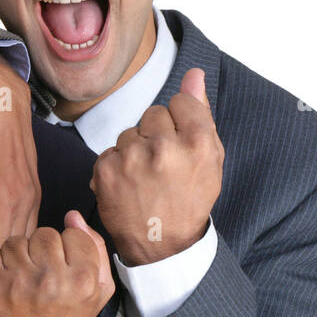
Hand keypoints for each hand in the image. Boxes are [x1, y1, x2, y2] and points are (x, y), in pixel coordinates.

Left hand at [0, 211, 113, 316]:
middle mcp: (51, 281)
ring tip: (23, 277)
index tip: (62, 265)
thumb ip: (95, 249)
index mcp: (82, 280)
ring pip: (16, 241)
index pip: (72, 234)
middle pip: (44, 234)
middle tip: (40, 272)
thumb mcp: (97, 291)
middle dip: (41, 249)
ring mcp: (18, 283)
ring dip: (18, 255)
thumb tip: (73, 216)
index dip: (66, 247)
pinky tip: (5, 282)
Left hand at [91, 68, 223, 266]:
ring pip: (129, 132)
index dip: (180, 122)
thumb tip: (194, 73)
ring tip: (146, 177)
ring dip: (135, 149)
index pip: (180, 102)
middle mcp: (165, 147)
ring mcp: (133, 158)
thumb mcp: (209, 158)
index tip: (180, 144)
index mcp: (198, 142)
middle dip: (157, 133)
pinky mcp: (107, 169)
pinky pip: (111, 151)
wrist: (162, 244)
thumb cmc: (189, 198)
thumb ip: (199, 112)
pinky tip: (129, 184)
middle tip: (163, 164)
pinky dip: (117, 165)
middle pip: (153, 113)